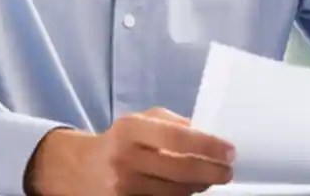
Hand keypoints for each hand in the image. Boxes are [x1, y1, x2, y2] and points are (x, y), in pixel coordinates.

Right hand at [28, 107, 234, 195]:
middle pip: (180, 171)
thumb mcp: (141, 120)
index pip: (177, 138)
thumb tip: (207, 135)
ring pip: (175, 193)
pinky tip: (189, 189)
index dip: (208, 146)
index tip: (230, 151)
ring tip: (209, 178)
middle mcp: (125, 158)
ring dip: (198, 186)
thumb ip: (173, 123)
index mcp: (131, 129)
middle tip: (228, 171)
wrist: (80, 169)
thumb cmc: (121, 140)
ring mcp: (123, 187)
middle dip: (211, 172)